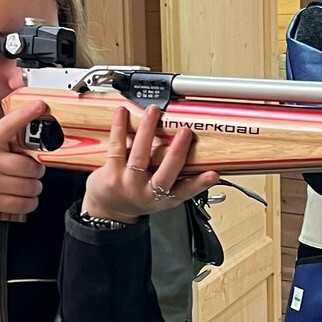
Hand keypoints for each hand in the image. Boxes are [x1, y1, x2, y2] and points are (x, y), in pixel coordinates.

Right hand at [0, 97, 46, 224]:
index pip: (9, 124)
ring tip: (27, 185)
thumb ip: (0, 136)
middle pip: (31, 166)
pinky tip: (24, 198)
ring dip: (35, 187)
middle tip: (33, 171)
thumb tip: (29, 134)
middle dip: (38, 170)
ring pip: (30, 186)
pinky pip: (23, 204)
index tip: (40, 106)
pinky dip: (30, 202)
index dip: (26, 114)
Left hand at [80, 105, 220, 222]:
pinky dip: (120, 127)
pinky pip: (117, 146)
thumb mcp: (161, 196)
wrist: (108, 209)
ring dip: (148, 130)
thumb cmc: (138, 198)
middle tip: (186, 133)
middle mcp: (147, 193)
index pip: (185, 191)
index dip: (200, 183)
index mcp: (164, 198)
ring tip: (154, 112)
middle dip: (176, 152)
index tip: (213, 174)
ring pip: (140, 154)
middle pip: (165, 173)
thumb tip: (192, 153)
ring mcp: (128, 183)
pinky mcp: (111, 173)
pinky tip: (122, 113)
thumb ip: (176, 179)